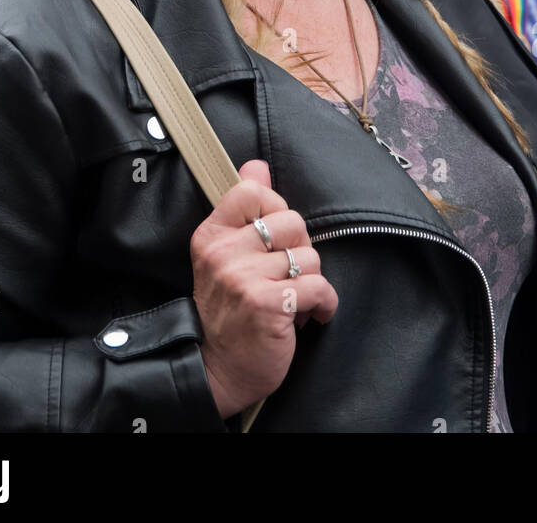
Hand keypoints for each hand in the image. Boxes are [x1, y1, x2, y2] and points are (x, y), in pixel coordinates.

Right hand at [191, 158, 338, 419]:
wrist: (216, 372)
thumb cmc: (227, 312)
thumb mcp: (225, 256)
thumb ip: (242, 208)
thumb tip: (257, 164)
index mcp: (211, 235)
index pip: (252, 191)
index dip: (275, 210)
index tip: (275, 239)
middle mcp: (223, 253)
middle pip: (291, 221)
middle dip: (300, 250)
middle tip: (287, 275)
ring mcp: (244, 279)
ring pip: (310, 256)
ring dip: (311, 281)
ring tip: (295, 300)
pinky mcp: (268, 305)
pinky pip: (319, 287)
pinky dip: (324, 304)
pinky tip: (312, 316)